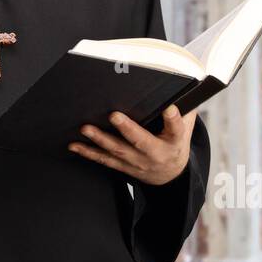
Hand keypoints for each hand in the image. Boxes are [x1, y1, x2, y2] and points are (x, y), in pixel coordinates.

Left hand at [70, 105, 195, 185]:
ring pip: (118, 150)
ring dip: (100, 139)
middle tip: (114, 115)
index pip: (177, 129)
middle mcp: (155, 153)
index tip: (170, 108)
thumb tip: (184, 86)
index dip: (174, 119)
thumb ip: (184, 110)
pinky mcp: (123, 166)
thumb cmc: (174, 144)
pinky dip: (88, 152)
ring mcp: (137, 162)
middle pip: (141, 141)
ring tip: (87, 128)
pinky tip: (75, 145)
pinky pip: (104, 159)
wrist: (170, 175)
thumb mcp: (186, 129)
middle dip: (127, 129)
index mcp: (174, 141)